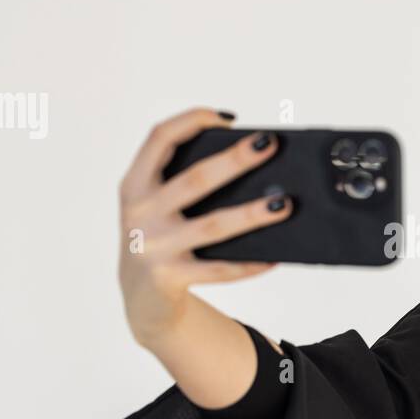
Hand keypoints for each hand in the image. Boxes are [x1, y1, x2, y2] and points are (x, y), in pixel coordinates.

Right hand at [117, 107, 292, 346]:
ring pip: (213, 226)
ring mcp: (153, 247)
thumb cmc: (161, 238)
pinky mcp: (169, 278)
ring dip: (252, 214)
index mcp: (135, 184)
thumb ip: (184, 182)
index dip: (192, 120)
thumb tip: (252, 165)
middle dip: (235, 160)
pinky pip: (219, 269)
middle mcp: (139, 212)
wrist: (142, 299)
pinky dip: (250, 263)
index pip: (159, 138)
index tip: (228, 118)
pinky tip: (275, 256)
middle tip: (270, 144)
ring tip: (284, 203)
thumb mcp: (156, 205)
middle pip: (195, 179)